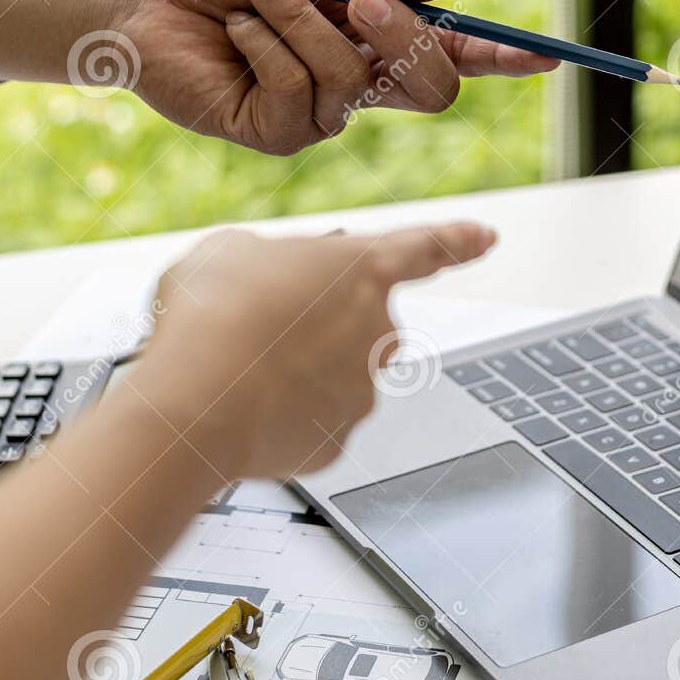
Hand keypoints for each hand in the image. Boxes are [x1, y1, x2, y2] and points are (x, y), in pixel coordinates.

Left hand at [116, 0, 557, 154]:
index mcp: (378, 40)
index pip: (456, 57)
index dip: (504, 59)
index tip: (544, 56)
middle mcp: (360, 85)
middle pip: (431, 88)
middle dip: (404, 36)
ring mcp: (320, 117)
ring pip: (352, 80)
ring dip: (302, 19)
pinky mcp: (276, 135)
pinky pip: (298, 93)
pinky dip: (265, 44)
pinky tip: (235, 31)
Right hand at [130, 220, 495, 478]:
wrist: (194, 402)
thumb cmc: (210, 316)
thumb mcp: (228, 251)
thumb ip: (264, 258)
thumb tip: (260, 280)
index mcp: (364, 270)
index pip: (424, 247)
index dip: (457, 241)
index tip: (485, 238)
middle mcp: (378, 332)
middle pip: (358, 322)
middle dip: (317, 324)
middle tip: (258, 325)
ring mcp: (362, 391)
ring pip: (330, 375)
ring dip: (293, 371)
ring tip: (236, 367)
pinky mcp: (336, 440)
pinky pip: (308, 421)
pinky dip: (279, 416)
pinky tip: (242, 405)